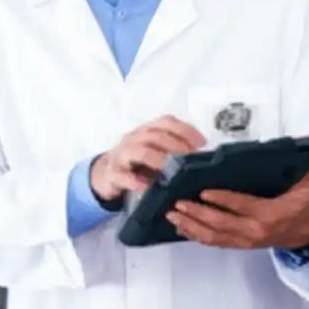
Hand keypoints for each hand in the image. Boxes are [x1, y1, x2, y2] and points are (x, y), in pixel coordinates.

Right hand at [90, 116, 206, 202]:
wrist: (106, 173)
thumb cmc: (136, 162)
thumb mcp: (154, 151)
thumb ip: (173, 150)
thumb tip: (202, 155)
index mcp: (147, 130)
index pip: (167, 122)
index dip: (185, 130)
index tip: (202, 143)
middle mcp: (134, 138)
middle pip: (156, 136)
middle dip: (176, 146)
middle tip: (191, 159)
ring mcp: (122, 155)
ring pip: (140, 151)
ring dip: (158, 160)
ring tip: (172, 170)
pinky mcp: (113, 173)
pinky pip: (123, 175)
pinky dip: (135, 181)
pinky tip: (147, 187)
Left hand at [167, 147, 308, 249]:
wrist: (307, 234)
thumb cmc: (305, 207)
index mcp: (270, 214)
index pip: (242, 206)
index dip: (223, 200)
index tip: (204, 191)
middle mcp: (254, 231)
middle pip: (221, 224)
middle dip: (197, 214)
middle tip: (178, 202)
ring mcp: (245, 240)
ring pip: (214, 236)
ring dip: (191, 226)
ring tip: (173, 214)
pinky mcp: (239, 244)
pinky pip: (214, 242)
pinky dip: (196, 236)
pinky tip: (181, 226)